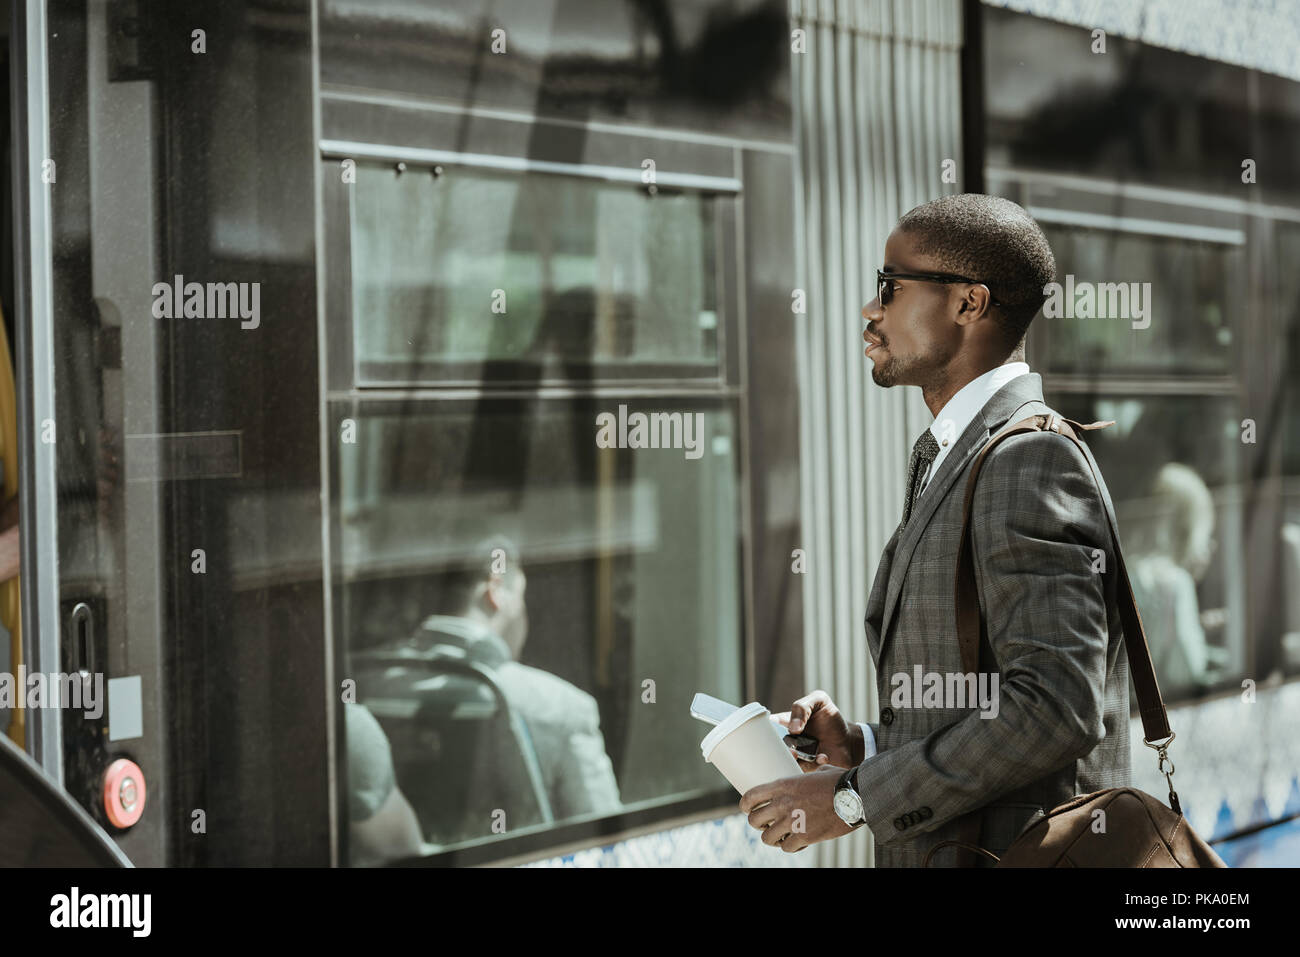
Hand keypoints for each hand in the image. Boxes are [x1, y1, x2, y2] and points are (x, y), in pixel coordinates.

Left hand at [740, 766, 855, 852]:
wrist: (856, 796)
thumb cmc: (839, 781)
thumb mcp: (817, 772)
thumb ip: (804, 775)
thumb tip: (804, 773)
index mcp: (783, 785)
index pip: (750, 797)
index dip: (745, 806)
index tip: (749, 809)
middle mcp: (783, 803)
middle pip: (754, 820)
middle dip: (758, 824)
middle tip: (766, 824)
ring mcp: (793, 821)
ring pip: (767, 838)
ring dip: (773, 838)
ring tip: (780, 836)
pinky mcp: (805, 837)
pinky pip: (786, 848)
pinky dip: (791, 846)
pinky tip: (798, 842)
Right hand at [772, 689, 861, 770]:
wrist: (849, 739)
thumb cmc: (831, 717)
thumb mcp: (819, 700)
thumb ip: (803, 707)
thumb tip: (793, 728)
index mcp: (785, 722)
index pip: (767, 725)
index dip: (761, 728)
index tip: (767, 729)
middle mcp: (787, 740)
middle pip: (772, 745)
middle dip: (775, 747)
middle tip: (787, 744)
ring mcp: (796, 754)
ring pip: (784, 759)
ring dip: (790, 757)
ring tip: (797, 753)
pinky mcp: (807, 766)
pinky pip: (803, 769)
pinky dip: (813, 763)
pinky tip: (823, 756)